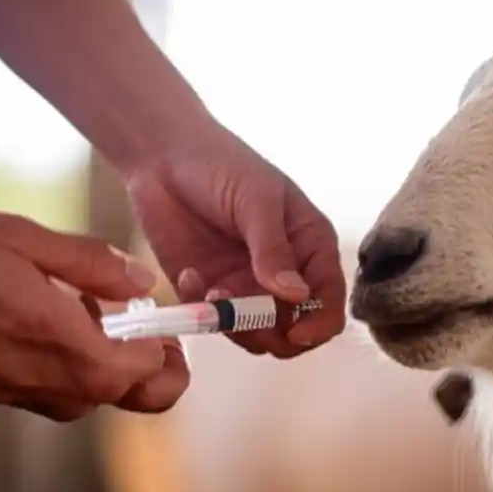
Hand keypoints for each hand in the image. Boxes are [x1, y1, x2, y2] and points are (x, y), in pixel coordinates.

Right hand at [0, 210, 188, 419]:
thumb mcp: (30, 238)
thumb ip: (92, 264)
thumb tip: (144, 281)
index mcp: (53, 336)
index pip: (137, 370)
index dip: (162, 347)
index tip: (164, 316)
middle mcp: (38, 375)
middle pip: (123, 398)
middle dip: (150, 369)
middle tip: (150, 328)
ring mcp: (15, 389)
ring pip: (91, 400)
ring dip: (111, 367)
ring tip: (99, 314)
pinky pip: (56, 395)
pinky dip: (76, 369)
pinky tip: (61, 323)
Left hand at [126, 123, 346, 357]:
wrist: (163, 157)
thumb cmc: (222, 166)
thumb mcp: (255, 199)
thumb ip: (273, 248)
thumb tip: (298, 296)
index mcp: (309, 245)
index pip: (329, 298)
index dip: (319, 323)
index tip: (295, 333)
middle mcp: (284, 273)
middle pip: (296, 327)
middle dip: (273, 332)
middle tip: (242, 315)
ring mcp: (246, 286)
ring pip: (256, 334)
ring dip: (235, 325)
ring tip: (211, 291)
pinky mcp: (210, 292)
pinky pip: (216, 322)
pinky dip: (203, 310)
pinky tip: (190, 275)